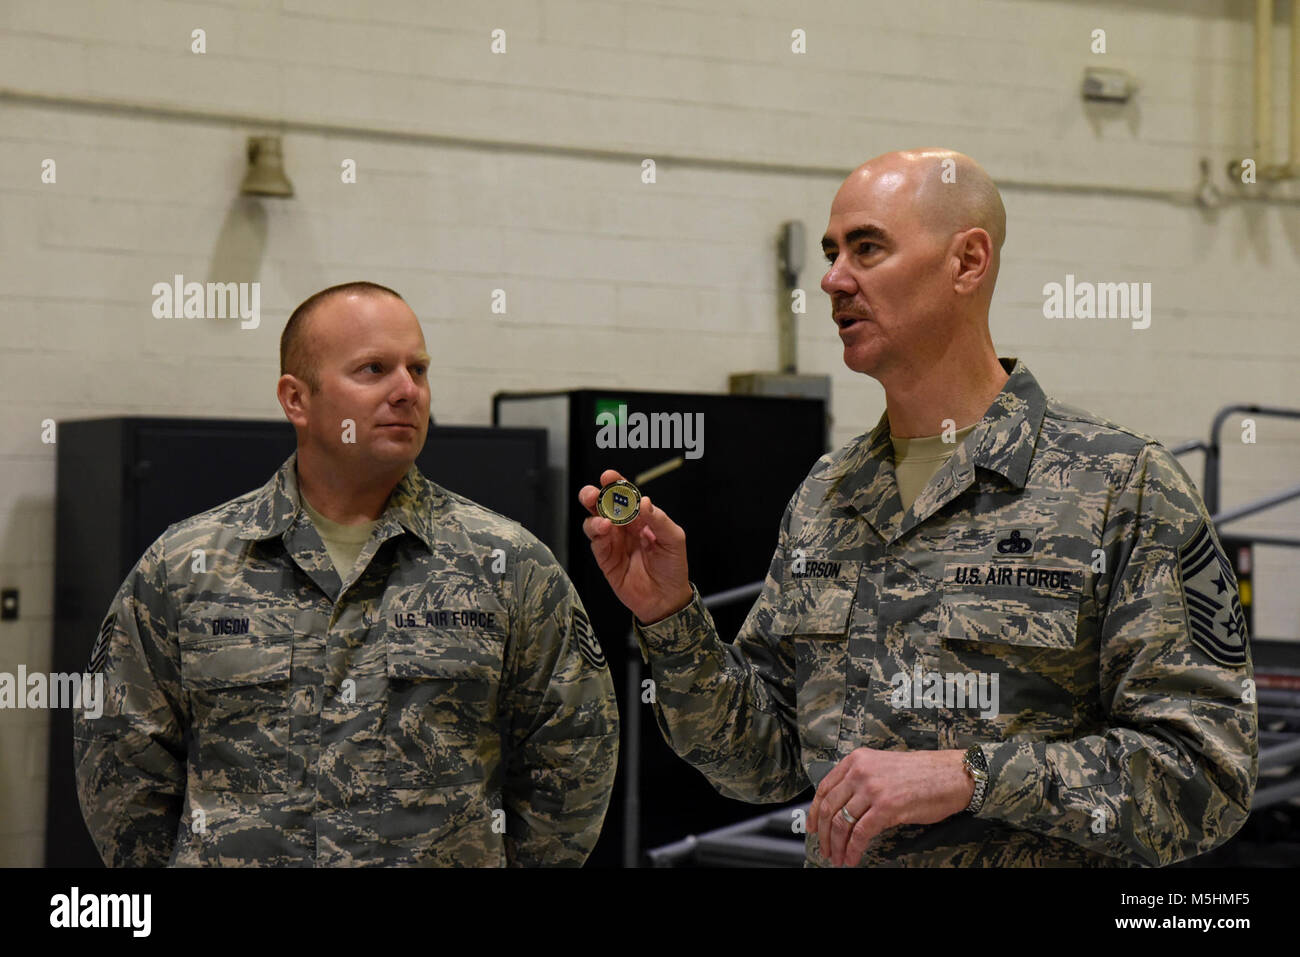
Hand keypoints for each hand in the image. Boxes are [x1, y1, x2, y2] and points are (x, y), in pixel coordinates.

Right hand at [578, 470, 693, 623]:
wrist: (666, 598)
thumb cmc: (672, 566)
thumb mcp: (674, 539)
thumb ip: (659, 520)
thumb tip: (644, 502)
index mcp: (641, 518)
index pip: (626, 496)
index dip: (616, 484)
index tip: (609, 476)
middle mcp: (624, 527)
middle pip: (602, 505)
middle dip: (594, 495)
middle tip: (593, 493)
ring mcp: (613, 542)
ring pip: (593, 521)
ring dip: (593, 515)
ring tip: (604, 520)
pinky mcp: (605, 558)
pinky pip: (596, 542)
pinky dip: (596, 532)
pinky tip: (604, 529)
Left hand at [806, 748, 973, 866]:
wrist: (950, 775)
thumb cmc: (920, 773)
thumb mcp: (882, 766)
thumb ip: (860, 780)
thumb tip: (842, 807)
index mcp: (856, 760)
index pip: (824, 788)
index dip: (814, 812)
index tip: (812, 828)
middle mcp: (860, 772)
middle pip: (829, 808)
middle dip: (824, 834)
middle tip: (825, 849)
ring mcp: (872, 789)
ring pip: (842, 823)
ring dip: (837, 845)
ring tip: (838, 858)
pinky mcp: (886, 807)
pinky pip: (861, 833)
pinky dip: (853, 849)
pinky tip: (853, 858)